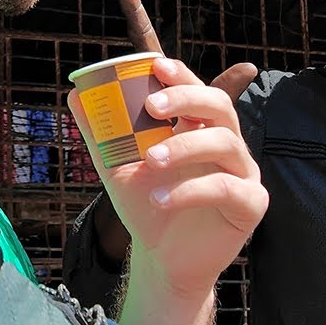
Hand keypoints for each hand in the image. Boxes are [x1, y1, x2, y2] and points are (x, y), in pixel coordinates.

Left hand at [68, 58, 267, 299]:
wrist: (160, 258)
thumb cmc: (146, 205)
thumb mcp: (118, 166)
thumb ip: (101, 132)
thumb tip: (75, 93)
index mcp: (200, 128)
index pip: (197, 89)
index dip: (180, 75)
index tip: (155, 66)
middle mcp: (227, 144)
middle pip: (220, 105)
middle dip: (186, 99)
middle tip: (150, 106)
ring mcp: (243, 172)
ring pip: (225, 143)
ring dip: (184, 147)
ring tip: (150, 161)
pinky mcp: (251, 204)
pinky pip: (227, 187)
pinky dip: (190, 190)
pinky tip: (160, 199)